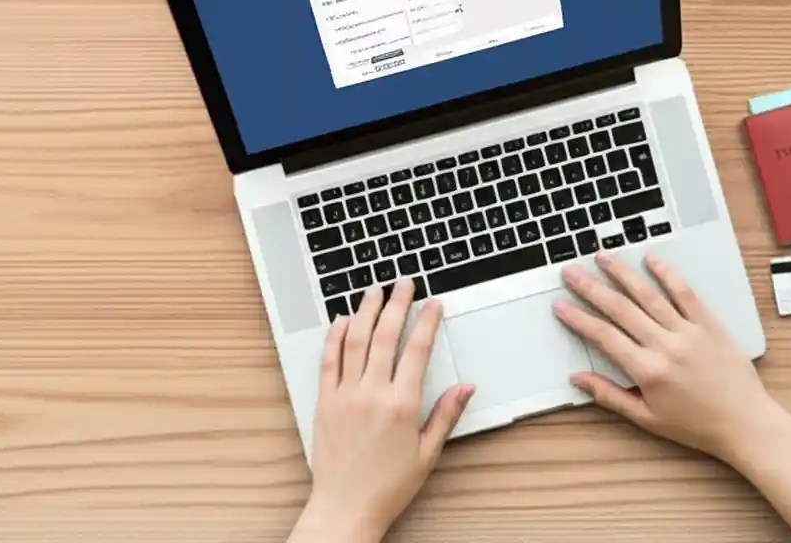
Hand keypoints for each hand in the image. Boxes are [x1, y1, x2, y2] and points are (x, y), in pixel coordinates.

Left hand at [289, 279, 474, 542]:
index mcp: (402, 405)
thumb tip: (466, 387)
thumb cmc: (388, 486)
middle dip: (397, 304)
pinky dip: (335, 337)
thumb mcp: (428, 453)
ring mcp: (344, 395)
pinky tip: (342, 321)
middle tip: (404, 283)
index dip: (427, 321)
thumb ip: (446, 415)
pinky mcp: (324, 402)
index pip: (417, 350)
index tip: (433, 303)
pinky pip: (328, 360)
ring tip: (374, 291)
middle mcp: (372, 394)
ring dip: (365, 311)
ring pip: (355, 341)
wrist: (345, 507)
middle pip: (385, 336)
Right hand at [552, 251, 775, 461]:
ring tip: (603, 257)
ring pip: (648, 295)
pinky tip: (652, 259)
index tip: (560, 305)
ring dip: (622, 273)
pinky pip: (685, 293)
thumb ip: (609, 395)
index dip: (578, 319)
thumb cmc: (697, 425)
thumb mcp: (647, 418)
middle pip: (620, 309)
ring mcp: (688, 332)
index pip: (603, 336)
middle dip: (591, 288)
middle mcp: (665, 346)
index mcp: (647, 371)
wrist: (744, 422)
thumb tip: (578, 379)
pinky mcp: (709, 324)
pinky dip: (667, 274)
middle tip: (571, 273)